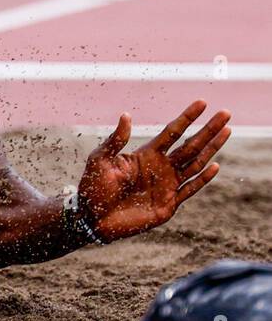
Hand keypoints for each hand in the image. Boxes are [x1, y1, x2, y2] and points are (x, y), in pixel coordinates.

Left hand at [78, 100, 230, 242]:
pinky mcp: (168, 204)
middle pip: (190, 144)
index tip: (202, 102)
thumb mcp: (99, 160)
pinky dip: (203, 178)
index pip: (172, 132)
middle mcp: (160, 167)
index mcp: (146, 155)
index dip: (187, 117)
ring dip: (212, 148)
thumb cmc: (93, 187)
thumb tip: (126, 115)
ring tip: (227, 131)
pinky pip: (190, 189)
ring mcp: (167, 185)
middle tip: (226, 113)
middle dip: (208, 129)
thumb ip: (115, 140)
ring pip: (196, 163)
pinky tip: (215, 165)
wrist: (93, 218)